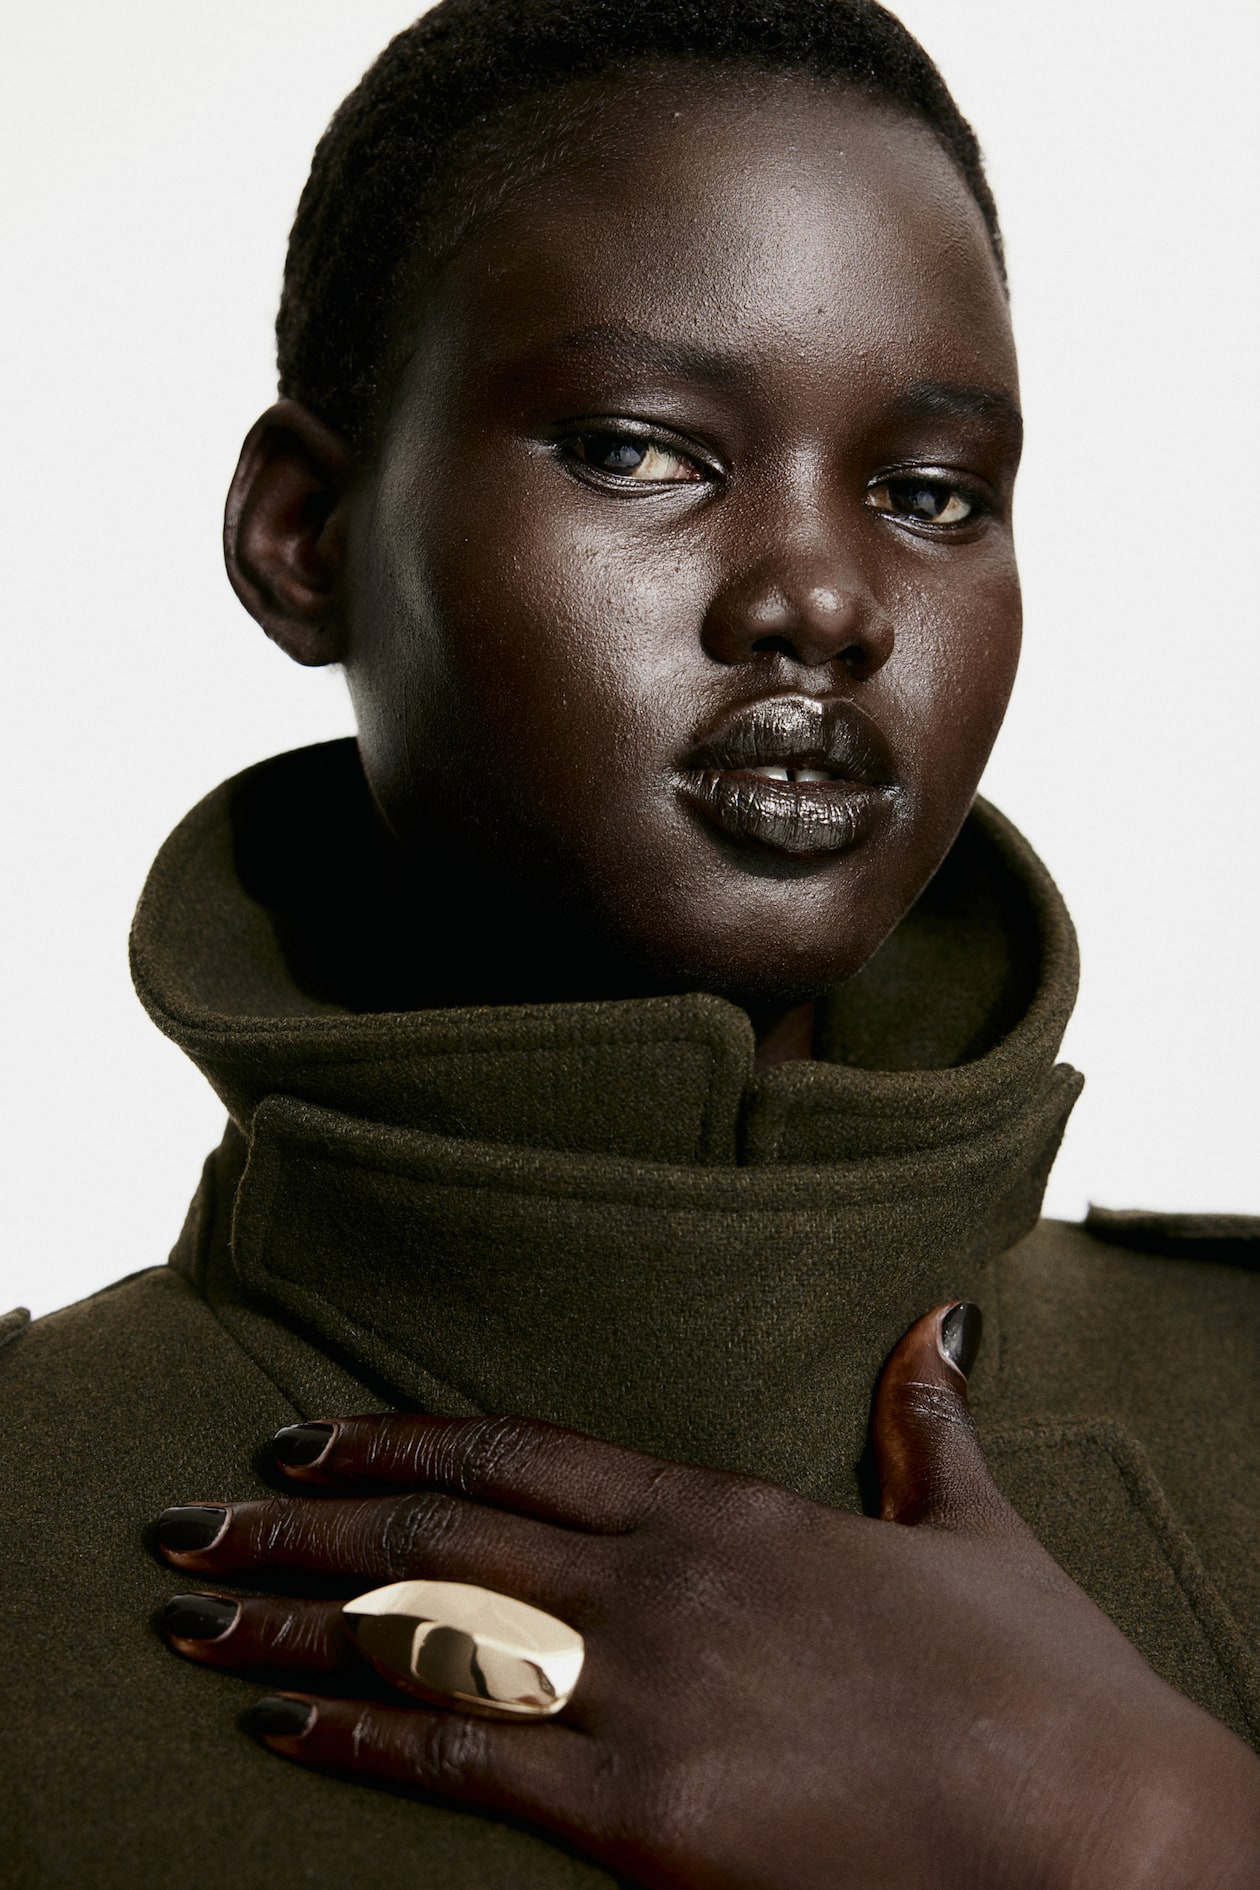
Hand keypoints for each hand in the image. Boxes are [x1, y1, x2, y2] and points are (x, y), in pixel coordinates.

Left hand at [157, 1305, 1259, 1888]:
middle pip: (441, 1531)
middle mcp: (663, 1580)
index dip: (399, 1442)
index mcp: (724, 1510)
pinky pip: (468, 1759)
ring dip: (292, 1623)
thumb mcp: (971, 1526)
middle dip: (300, 1523)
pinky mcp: (646, 1811)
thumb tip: (939, 1327)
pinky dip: (361, 1732)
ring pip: (427, 1632)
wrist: (1101, 1822)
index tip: (308, 1439)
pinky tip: (280, 1720)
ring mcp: (647, 1688)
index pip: (521, 1452)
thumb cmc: (1040, 1680)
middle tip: (190, 1519)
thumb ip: (922, 1421)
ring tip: (189, 1618)